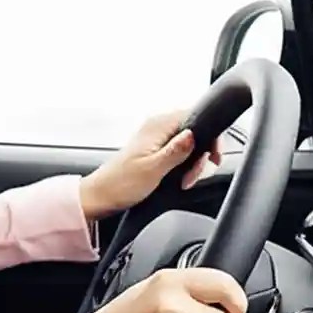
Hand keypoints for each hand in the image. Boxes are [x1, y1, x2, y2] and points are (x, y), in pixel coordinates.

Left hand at [78, 110, 222, 220]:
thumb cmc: (121, 184)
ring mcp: (156, 139)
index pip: (196, 116)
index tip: (212, 157)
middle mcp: (157, 128)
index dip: (210, 136)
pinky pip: (178, 154)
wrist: (101, 196)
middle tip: (192, 176)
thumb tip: (195, 135)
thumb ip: (177, 151)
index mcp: (158, 126)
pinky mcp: (154, 151)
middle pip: (196, 133)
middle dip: (200, 156)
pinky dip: (183, 168)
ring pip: (189, 146)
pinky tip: (178, 180)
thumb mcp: (154, 168)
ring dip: (192, 165)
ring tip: (183, 181)